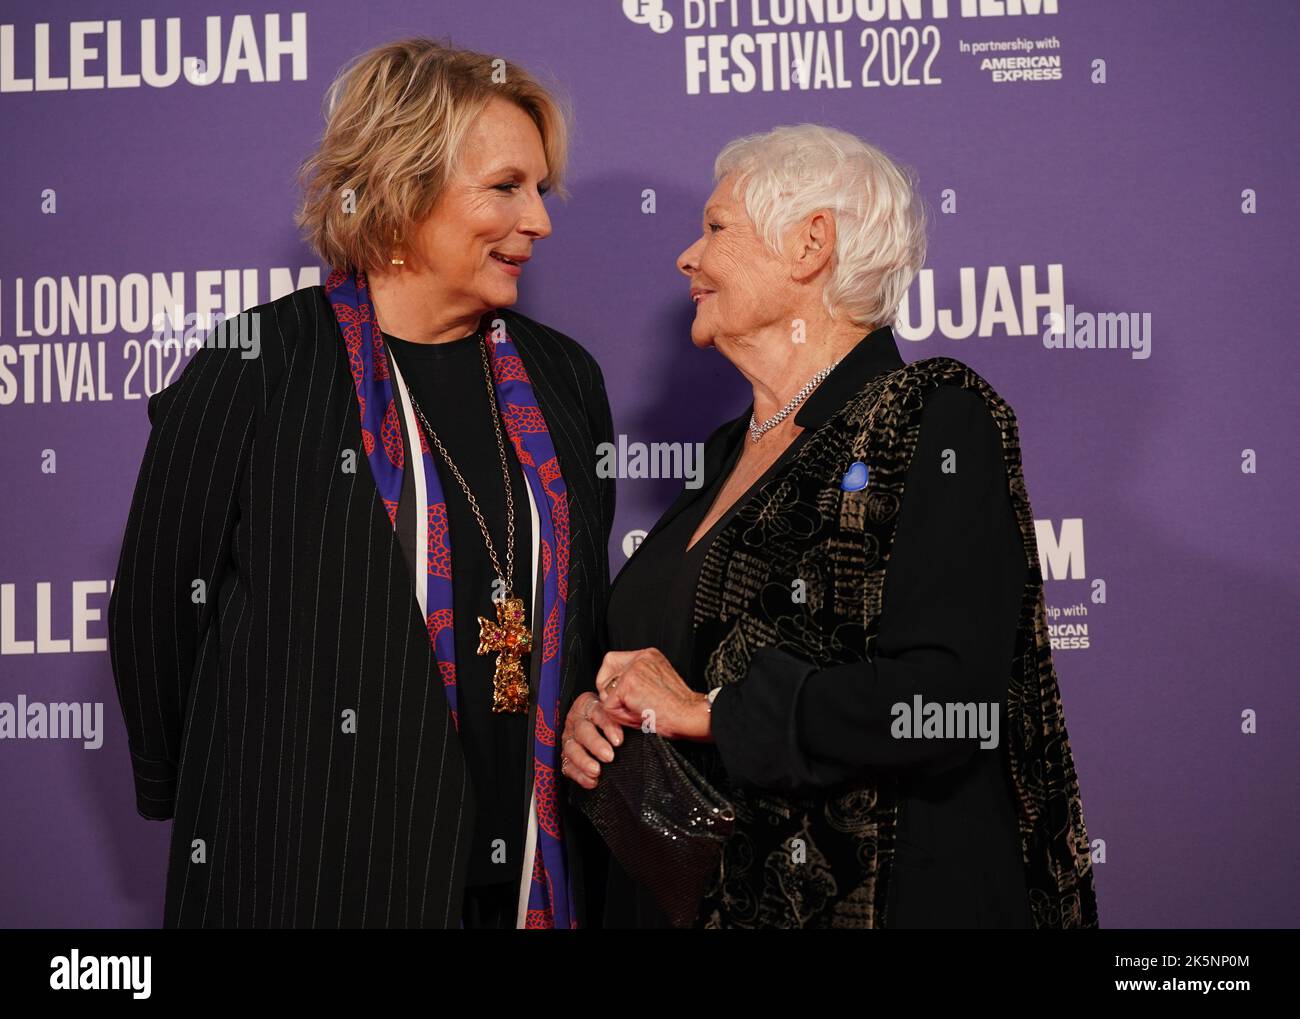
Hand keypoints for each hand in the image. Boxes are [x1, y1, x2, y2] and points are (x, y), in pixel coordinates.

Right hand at [560, 691, 622, 789]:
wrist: (598, 726)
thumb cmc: (613, 718)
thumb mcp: (619, 710)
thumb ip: (626, 712)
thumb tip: (646, 719)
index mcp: (589, 705)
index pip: (597, 713)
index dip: (608, 726)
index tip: (618, 740)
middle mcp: (577, 720)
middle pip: (582, 731)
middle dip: (595, 744)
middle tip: (608, 756)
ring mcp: (570, 738)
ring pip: (571, 749)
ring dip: (584, 761)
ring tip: (596, 771)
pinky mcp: (567, 755)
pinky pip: (568, 765)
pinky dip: (579, 775)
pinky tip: (591, 781)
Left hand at [595, 648, 710, 741]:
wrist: (689, 716)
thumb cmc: (678, 708)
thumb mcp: (656, 685)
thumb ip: (635, 680)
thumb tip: (610, 691)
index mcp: (649, 656)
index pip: (613, 660)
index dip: (610, 680)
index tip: (619, 695)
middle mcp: (641, 657)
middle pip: (605, 673)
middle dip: (611, 694)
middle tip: (627, 708)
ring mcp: (634, 669)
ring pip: (606, 691)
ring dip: (618, 708)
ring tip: (639, 713)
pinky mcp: (628, 684)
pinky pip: (609, 706)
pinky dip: (621, 717)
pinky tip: (639, 716)